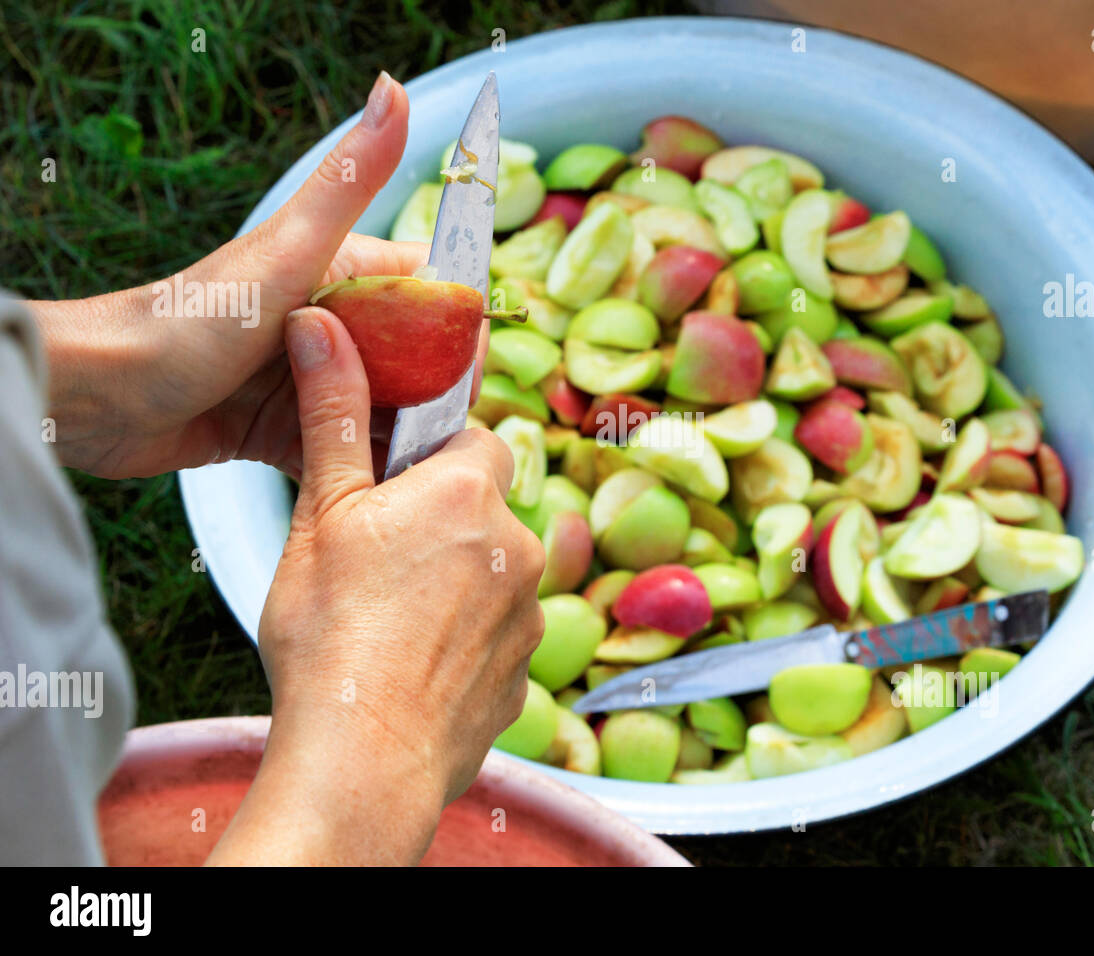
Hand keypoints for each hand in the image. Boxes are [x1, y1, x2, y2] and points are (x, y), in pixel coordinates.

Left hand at [33, 72, 490, 479]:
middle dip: (438, 394)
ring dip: (403, 437)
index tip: (468, 373)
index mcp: (339, 272)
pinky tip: (376, 494)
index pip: (430, 290)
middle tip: (439, 435)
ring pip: (384, 408)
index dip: (460, 328)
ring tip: (414, 472)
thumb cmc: (191, 319)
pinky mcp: (283, 428)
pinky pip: (343, 450)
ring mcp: (307, 379)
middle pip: (416, 357)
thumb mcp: (288, 251)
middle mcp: (329, 324)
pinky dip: (362, 470)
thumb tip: (395, 89)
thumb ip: (346, 181)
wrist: (99, 397)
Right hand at [208, 305, 544, 864]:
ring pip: (493, 573)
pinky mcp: (525, 671)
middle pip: (484, 508)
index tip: (396, 482)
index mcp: (467, 492)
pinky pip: (497, 633)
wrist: (364, 759)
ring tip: (390, 620)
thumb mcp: (322, 513)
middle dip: (442, 521)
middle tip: (378, 557)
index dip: (433, 455)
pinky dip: (465, 639)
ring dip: (456, 582)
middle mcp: (517, 545)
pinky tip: (414, 662)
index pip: (474, 437)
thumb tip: (323, 327)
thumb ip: (335, 416)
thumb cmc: (332, 635)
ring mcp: (529, 613)